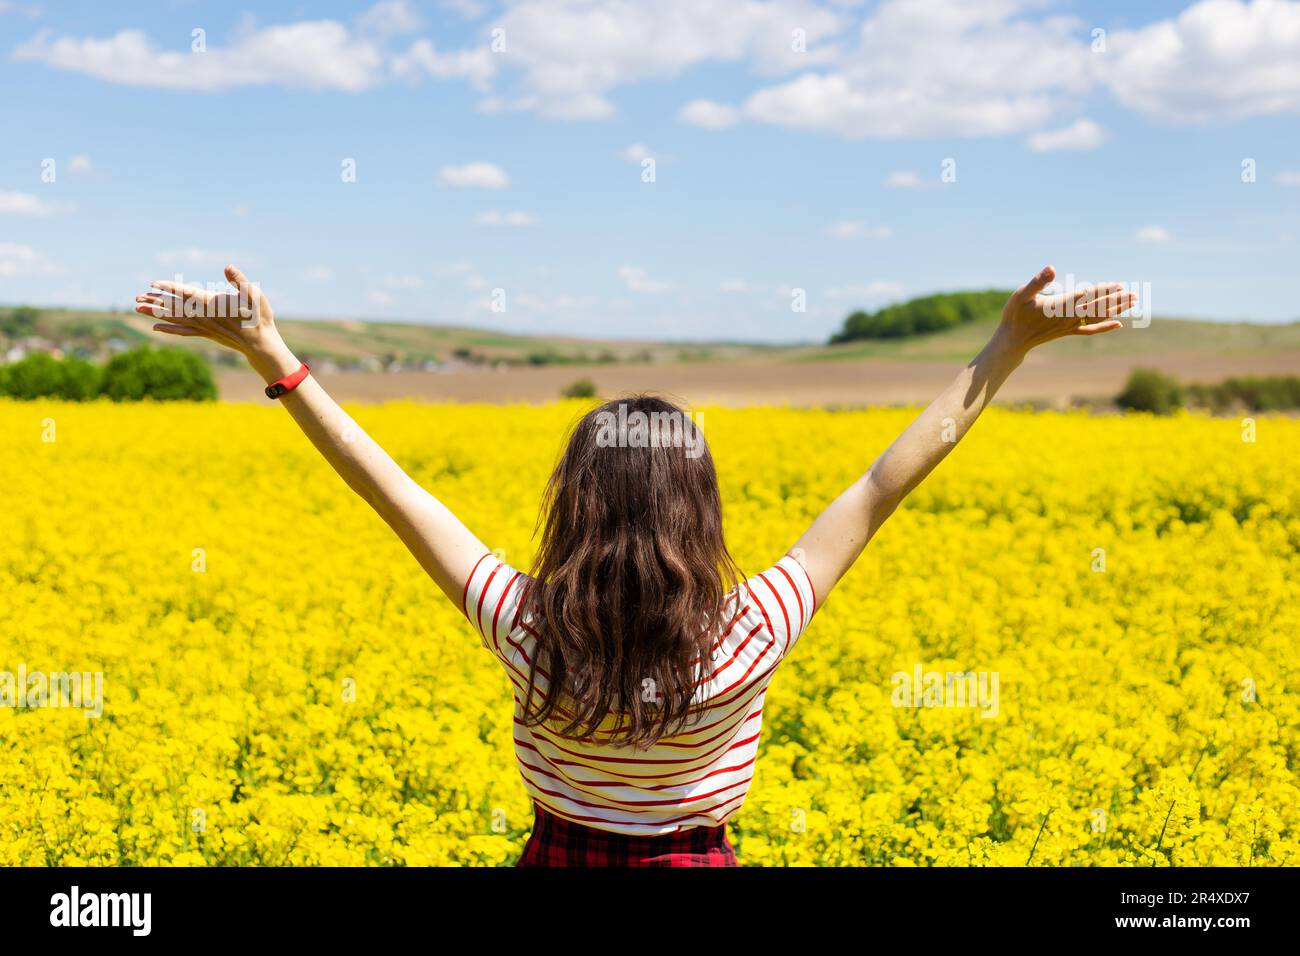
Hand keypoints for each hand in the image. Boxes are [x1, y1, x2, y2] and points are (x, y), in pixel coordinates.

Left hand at [136, 264, 282, 359]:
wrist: (261, 344)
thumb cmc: (259, 318)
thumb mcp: (254, 295)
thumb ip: (240, 281)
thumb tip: (227, 267)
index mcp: (212, 304)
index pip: (186, 293)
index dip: (169, 288)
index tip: (153, 283)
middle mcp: (203, 316)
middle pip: (174, 306)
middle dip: (155, 300)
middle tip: (136, 297)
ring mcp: (203, 326)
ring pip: (174, 318)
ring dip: (156, 313)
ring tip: (139, 308)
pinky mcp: (206, 333)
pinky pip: (182, 331)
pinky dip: (168, 328)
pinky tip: (156, 328)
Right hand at [995, 265, 1135, 355]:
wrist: (1012, 340)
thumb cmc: (1014, 315)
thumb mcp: (1021, 294)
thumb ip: (1037, 282)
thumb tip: (1052, 269)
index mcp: (1060, 306)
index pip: (1086, 297)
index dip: (1102, 290)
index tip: (1118, 285)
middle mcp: (1068, 317)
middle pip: (1097, 307)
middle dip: (1116, 300)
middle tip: (1135, 294)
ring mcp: (1069, 325)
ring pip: (1097, 317)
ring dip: (1116, 310)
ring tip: (1132, 302)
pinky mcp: (1067, 331)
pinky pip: (1090, 330)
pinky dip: (1105, 327)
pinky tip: (1118, 324)